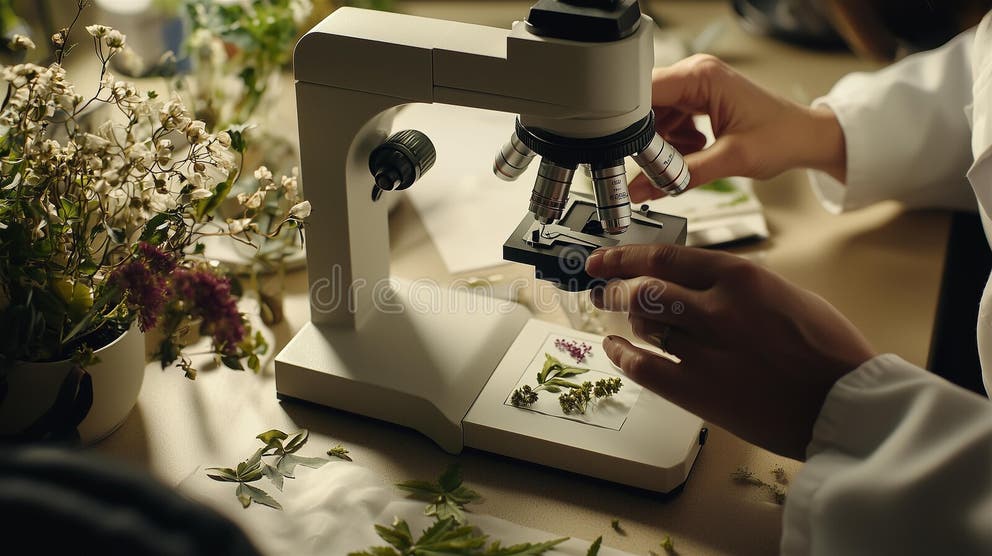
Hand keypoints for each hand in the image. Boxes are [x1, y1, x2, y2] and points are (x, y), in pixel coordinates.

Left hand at [586, 244, 874, 459]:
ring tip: (612, 315)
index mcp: (740, 278)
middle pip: (644, 290)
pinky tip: (614, 348)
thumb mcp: (785, 294)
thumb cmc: (827, 350)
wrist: (845, 403)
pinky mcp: (698, 390)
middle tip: (601, 289)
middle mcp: (716, 309)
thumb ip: (738, 285)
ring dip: (623, 318)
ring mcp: (705, 350)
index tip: (605, 258)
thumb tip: (699, 283)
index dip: (625, 256)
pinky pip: (644, 366)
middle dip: (615, 288)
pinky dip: (622, 354)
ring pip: (644, 325)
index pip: (664, 257)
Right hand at [631, 54, 845, 201]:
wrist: (806, 137)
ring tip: (689, 157)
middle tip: (659, 164)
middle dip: (647, 139)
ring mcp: (696, 86)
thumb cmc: (782, 137)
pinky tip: (695, 150)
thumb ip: (681, 176)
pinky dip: (673, 142)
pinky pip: (667, 122)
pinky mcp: (697, 99)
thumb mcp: (729, 160)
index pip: (644, 92)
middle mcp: (696, 74)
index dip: (628, 123)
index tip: (625, 151)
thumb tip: (642, 191)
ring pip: (654, 117)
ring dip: (663, 144)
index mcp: (702, 76)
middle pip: (645, 105)